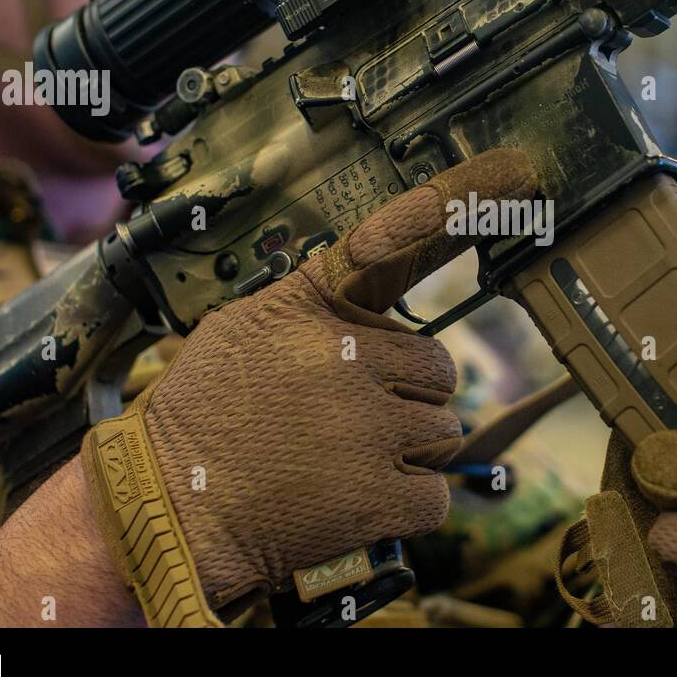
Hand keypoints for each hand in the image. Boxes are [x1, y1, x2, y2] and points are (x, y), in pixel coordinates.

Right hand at [79, 149, 536, 625]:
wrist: (163, 507)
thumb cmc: (196, 418)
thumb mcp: (238, 330)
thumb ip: (308, 306)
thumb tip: (365, 310)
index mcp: (313, 311)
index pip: (389, 244)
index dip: (454, 204)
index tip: (513, 169)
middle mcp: (349, 358)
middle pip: (440, 369)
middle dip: (412, 395)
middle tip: (359, 421)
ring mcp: (369, 428)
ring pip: (444, 431)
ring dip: (408, 451)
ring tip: (344, 463)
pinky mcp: (379, 496)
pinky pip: (437, 494)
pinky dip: (408, 503)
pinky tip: (358, 500)